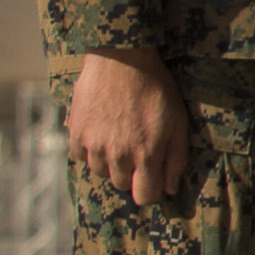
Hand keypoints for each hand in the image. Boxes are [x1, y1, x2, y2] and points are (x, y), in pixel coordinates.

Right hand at [67, 48, 192, 208]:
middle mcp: (118, 156)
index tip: (153, 175)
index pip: (145, 197)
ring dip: (110, 161)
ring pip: (101, 172)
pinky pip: (80, 156)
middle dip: (132, 172)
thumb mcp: (178, 121)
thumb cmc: (155, 87)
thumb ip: (175, 158)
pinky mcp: (76, 133)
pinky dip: (89, 149)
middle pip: (122, 185)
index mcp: (146, 155)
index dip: (151, 188)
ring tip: (119, 135)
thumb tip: (170, 189)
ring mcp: (94, 146)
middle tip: (137, 146)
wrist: (121, 58)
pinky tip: (101, 130)